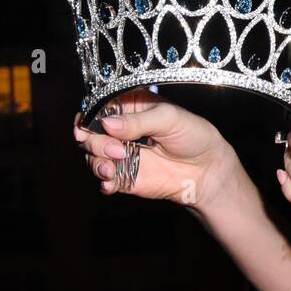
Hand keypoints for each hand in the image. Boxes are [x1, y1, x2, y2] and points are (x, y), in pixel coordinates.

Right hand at [73, 87, 236, 209]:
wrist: (207, 169)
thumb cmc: (193, 135)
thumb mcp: (169, 118)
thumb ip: (138, 121)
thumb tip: (106, 123)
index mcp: (130, 106)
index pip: (99, 106)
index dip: (87, 115)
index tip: (83, 125)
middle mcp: (120, 129)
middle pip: (90, 133)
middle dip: (95, 142)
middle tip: (116, 150)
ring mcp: (120, 153)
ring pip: (92, 156)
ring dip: (97, 162)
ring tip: (112, 169)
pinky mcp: (124, 176)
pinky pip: (104, 179)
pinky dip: (103, 182)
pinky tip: (110, 183)